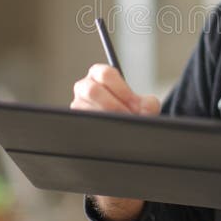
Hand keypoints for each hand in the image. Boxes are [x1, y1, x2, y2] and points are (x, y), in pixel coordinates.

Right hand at [71, 63, 160, 220]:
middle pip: (92, 90)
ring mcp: (75, 110)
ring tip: (124, 133)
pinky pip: (83, 130)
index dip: (121, 88)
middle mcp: (83, 91)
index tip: (133, 103)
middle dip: (113, 106)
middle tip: (127, 119)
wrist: (122, 147)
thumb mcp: (144, 108)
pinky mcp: (72, 129)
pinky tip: (112, 143)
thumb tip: (144, 111)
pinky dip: (100, 136)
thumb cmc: (132, 118)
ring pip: (87, 112)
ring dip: (108, 122)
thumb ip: (148, 105)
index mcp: (99, 77)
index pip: (104, 73)